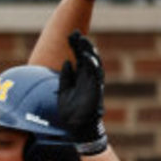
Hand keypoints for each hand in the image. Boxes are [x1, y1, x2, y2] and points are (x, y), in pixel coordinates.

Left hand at [58, 31, 107, 154]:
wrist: (76, 126)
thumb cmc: (71, 110)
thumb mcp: (64, 90)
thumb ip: (66, 76)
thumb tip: (67, 62)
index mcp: (80, 77)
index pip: (79, 57)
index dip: (75, 46)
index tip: (70, 35)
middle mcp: (88, 78)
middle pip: (87, 57)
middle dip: (82, 46)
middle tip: (75, 34)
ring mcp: (93, 83)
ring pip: (93, 64)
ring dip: (88, 52)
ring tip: (82, 42)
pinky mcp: (96, 90)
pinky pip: (96, 76)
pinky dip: (92, 66)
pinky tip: (87, 57)